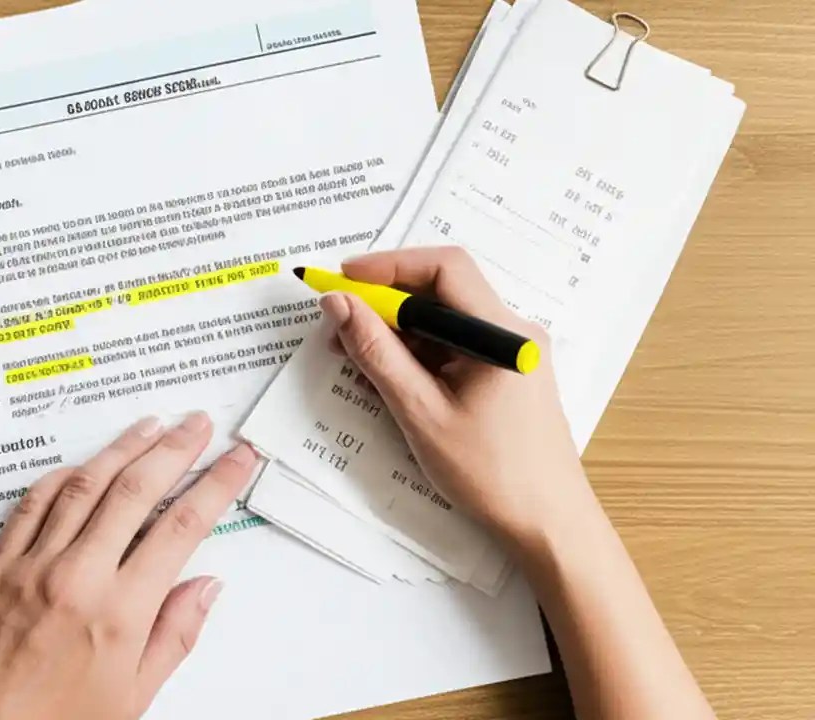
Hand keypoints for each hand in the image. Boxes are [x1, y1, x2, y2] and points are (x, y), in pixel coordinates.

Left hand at [0, 413, 257, 719]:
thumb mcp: (133, 697)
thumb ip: (173, 636)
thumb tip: (207, 587)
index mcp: (119, 614)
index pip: (182, 529)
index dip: (216, 486)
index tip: (237, 460)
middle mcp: (77, 578)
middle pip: (136, 491)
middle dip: (175, 449)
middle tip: (198, 424)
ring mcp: (33, 566)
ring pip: (85, 485)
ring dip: (123, 448)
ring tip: (152, 425)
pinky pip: (33, 504)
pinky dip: (62, 476)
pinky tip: (84, 464)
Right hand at [321, 247, 596, 546]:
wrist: (547, 522)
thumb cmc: (492, 475)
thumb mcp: (421, 413)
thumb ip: (377, 353)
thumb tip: (339, 305)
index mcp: (502, 334)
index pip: (444, 268)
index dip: (388, 265)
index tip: (342, 280)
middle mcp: (513, 332)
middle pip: (442, 288)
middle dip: (385, 300)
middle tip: (338, 322)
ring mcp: (512, 352)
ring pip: (444, 318)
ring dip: (397, 329)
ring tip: (353, 355)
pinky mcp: (505, 372)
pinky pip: (454, 344)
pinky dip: (417, 351)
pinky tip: (386, 375)